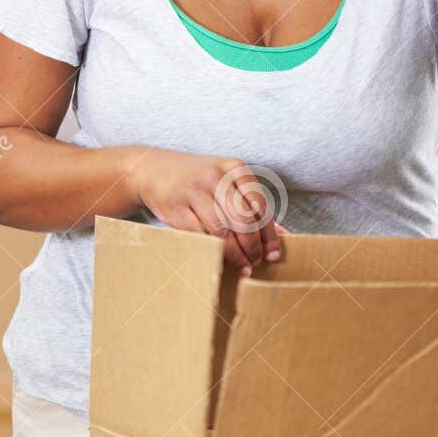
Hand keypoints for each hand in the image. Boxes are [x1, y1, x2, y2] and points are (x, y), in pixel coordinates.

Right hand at [132, 151, 284, 274]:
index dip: (268, 234)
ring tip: (242, 267)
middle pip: (242, 219)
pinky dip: (213, 251)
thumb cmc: (198, 181)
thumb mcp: (226, 184)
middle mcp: (215, 176)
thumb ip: (252, 206)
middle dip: (252, 247)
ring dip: (235, 255)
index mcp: (233, 168)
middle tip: (256, 263)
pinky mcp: (175, 207)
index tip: (272, 254)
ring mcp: (193, 191)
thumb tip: (284, 235)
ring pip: (221, 230)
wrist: (153, 170)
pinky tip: (220, 260)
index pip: (259, 205)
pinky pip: (200, 235)